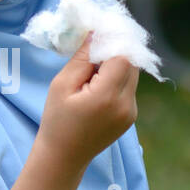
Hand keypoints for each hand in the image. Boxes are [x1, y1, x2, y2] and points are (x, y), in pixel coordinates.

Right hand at [36, 31, 139, 170]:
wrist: (64, 157)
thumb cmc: (57, 120)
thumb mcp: (62, 85)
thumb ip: (82, 58)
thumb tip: (97, 32)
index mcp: (107, 96)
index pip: (123, 56)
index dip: (112, 42)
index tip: (97, 35)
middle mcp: (126, 104)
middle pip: (131, 63)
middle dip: (115, 51)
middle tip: (94, 50)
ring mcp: (131, 112)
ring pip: (133, 74)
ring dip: (117, 65)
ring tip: (93, 71)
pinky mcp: (131, 116)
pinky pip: (129, 88)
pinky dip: (117, 80)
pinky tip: (98, 87)